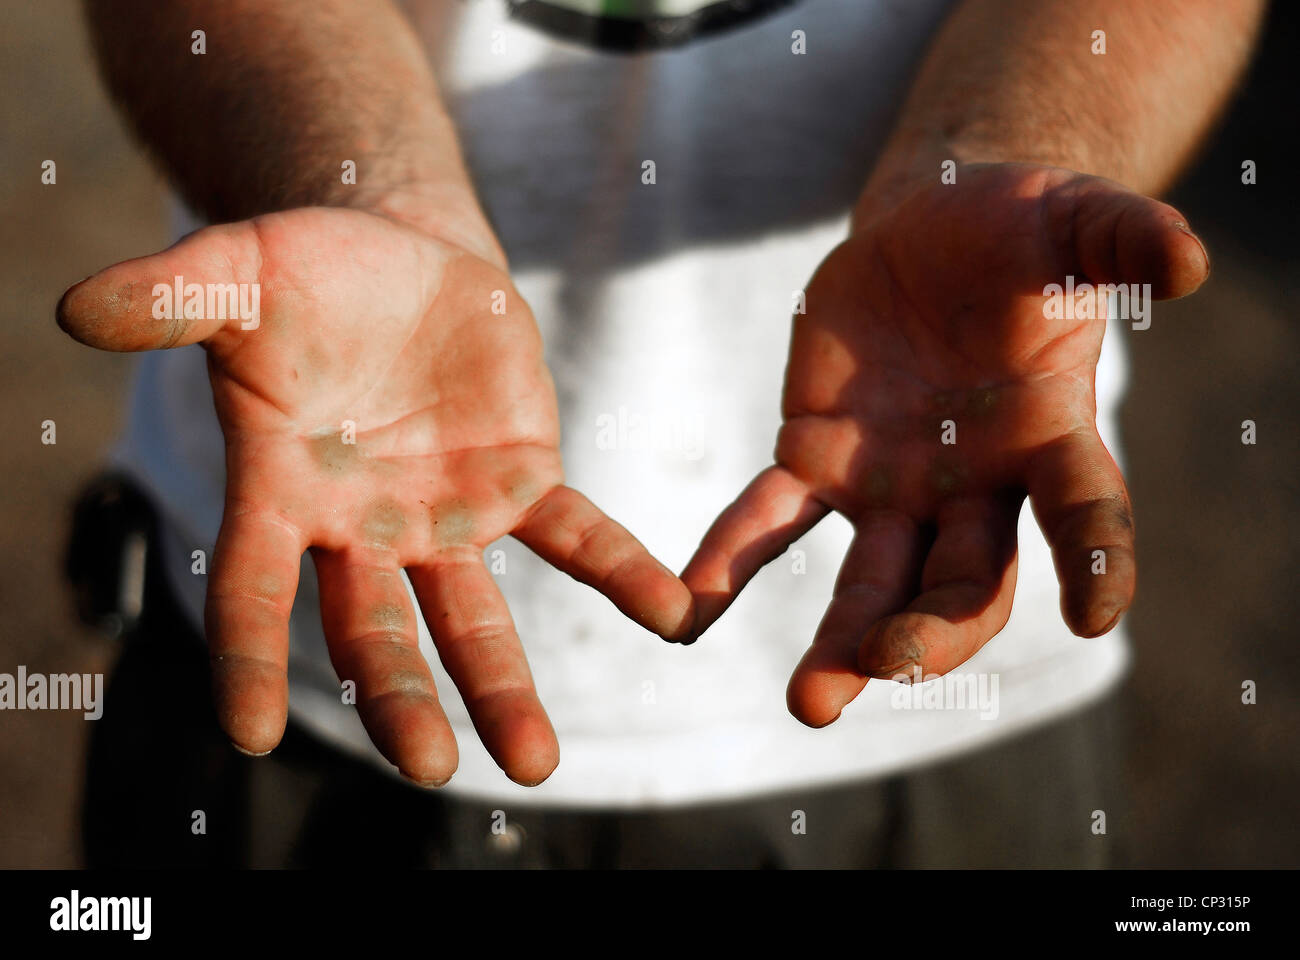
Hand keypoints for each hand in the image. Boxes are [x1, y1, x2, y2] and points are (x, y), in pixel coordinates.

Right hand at [58, 207, 692, 784]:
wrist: (402, 259)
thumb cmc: (306, 274)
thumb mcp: (237, 271)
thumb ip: (172, 297)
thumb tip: (75, 309)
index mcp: (281, 492)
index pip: (253, 588)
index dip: (246, 656)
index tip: (246, 735)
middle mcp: (362, 528)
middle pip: (375, 633)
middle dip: (400, 700)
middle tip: (431, 769)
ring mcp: (445, 516)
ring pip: (473, 616)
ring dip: (505, 687)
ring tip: (536, 764)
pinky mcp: (521, 484)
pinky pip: (573, 538)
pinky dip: (620, 572)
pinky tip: (671, 612)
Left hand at [683, 163, 1208, 726]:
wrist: (929, 230)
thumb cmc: (1021, 230)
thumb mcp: (1076, 218)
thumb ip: (1125, 238)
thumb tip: (1190, 262)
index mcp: (1049, 435)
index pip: (1083, 512)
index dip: (1095, 562)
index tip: (1094, 616)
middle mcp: (973, 485)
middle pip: (964, 581)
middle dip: (934, 628)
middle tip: (892, 663)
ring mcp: (891, 484)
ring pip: (872, 580)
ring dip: (843, 641)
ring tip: (810, 699)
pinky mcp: (816, 458)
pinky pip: (768, 519)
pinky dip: (731, 564)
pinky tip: (690, 614)